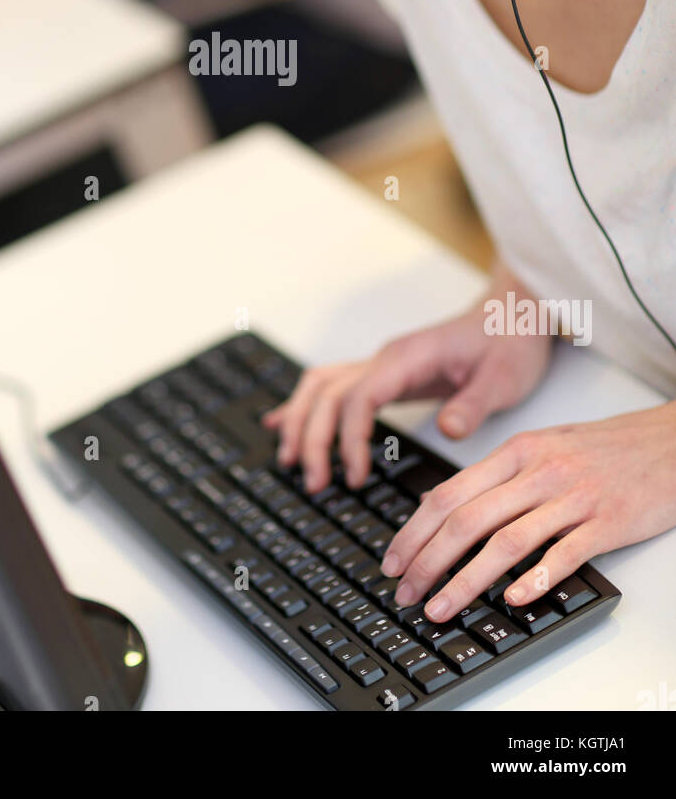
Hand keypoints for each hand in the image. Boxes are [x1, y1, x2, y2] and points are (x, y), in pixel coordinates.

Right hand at [261, 265, 552, 492]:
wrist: (513, 315)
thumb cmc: (508, 343)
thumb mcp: (503, 378)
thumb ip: (474, 404)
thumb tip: (449, 429)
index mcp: (409, 359)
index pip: (360, 397)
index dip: (349, 438)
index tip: (355, 476)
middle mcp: (387, 358)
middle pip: (328, 393)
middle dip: (313, 437)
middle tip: (314, 483)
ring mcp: (382, 364)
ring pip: (321, 385)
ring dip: (300, 420)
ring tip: (290, 460)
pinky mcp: (385, 373)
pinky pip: (333, 385)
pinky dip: (305, 405)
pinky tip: (285, 422)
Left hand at [383, 402, 675, 621]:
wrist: (667, 442)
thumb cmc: (603, 448)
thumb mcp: (542, 446)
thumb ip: (493, 475)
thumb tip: (439, 503)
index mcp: (517, 452)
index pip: (449, 493)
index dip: (414, 530)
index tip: (394, 560)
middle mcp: (539, 471)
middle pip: (467, 520)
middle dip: (428, 561)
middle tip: (406, 592)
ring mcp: (573, 497)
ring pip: (506, 541)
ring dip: (466, 580)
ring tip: (440, 607)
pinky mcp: (606, 522)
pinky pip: (564, 553)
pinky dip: (534, 578)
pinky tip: (512, 600)